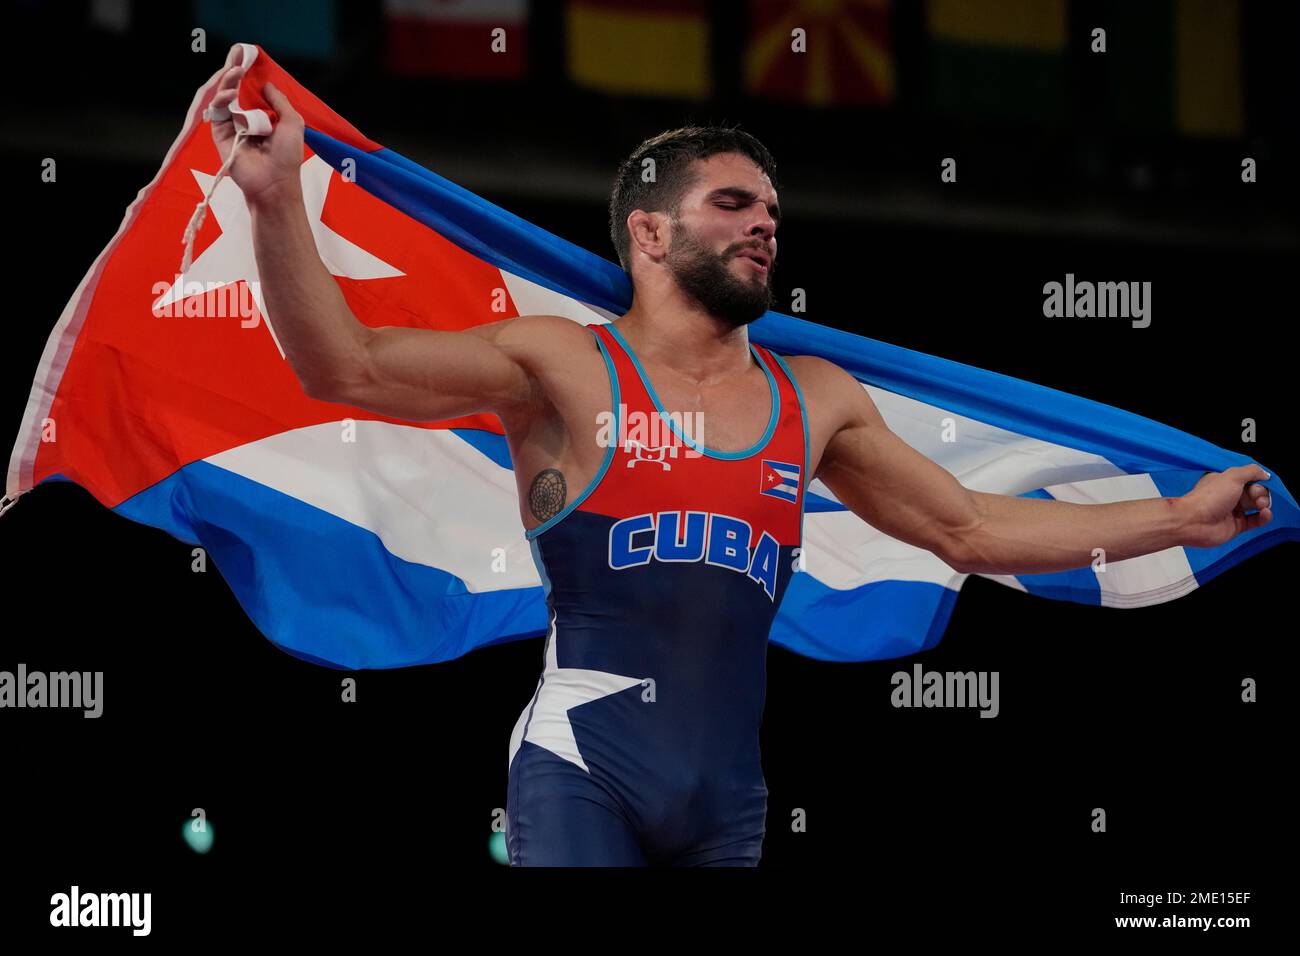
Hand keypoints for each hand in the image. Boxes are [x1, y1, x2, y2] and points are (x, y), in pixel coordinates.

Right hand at [208, 67, 303, 203]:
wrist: (274, 183)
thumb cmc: (287, 156)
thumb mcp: (292, 123)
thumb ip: (280, 102)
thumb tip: (267, 84)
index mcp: (264, 119)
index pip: (253, 93)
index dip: (249, 76)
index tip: (246, 57)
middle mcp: (246, 121)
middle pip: (236, 92)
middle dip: (235, 73)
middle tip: (237, 56)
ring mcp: (232, 128)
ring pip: (225, 99)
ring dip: (228, 83)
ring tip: (235, 71)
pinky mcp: (220, 135)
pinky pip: (217, 113)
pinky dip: (222, 99)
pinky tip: (230, 93)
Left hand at [1179, 464, 1272, 547]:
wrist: (1193, 522)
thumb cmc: (1208, 498)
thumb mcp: (1232, 476)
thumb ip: (1251, 471)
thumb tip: (1266, 474)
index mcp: (1224, 481)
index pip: (1249, 478)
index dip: (1258, 480)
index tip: (1263, 481)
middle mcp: (1228, 495)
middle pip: (1255, 492)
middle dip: (1261, 493)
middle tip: (1257, 496)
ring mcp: (1233, 511)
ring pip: (1258, 506)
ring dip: (1264, 504)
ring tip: (1261, 506)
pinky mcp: (1237, 526)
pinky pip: (1257, 520)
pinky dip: (1264, 517)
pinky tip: (1265, 513)